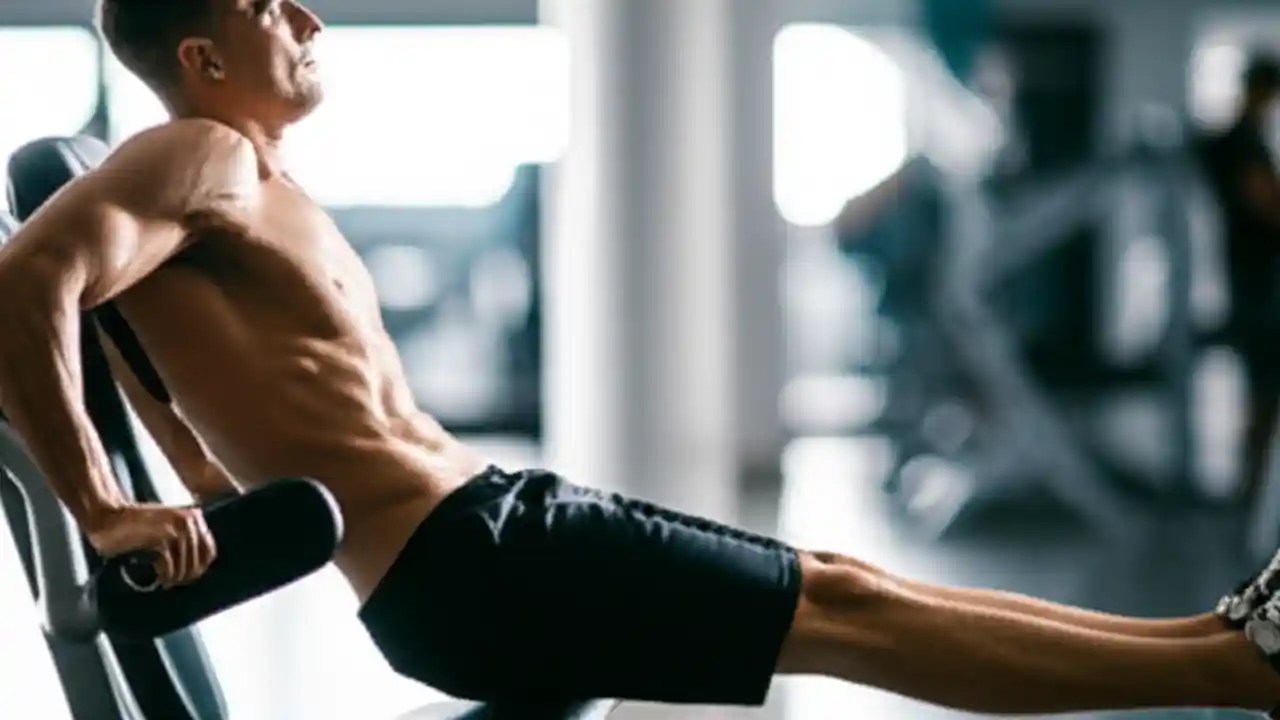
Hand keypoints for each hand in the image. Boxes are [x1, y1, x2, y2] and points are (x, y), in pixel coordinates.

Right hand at [86, 504, 216, 587]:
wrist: (109, 518)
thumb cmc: (137, 525)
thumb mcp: (168, 526)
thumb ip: (186, 539)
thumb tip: (200, 567)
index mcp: (194, 517)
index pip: (209, 550)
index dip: (200, 567)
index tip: (188, 577)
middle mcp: (189, 520)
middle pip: (199, 560)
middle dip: (187, 575)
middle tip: (174, 582)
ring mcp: (176, 528)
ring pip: (186, 564)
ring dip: (175, 577)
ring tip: (166, 581)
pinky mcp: (160, 537)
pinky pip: (171, 564)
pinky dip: (165, 574)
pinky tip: (159, 577)